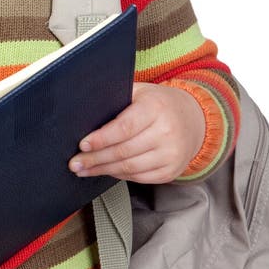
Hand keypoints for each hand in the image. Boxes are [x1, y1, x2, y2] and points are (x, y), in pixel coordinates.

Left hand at [69, 82, 205, 183]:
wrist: (193, 119)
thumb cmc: (158, 103)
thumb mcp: (141, 91)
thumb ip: (117, 98)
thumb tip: (85, 111)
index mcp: (155, 108)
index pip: (125, 127)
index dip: (102, 138)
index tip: (82, 145)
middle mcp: (167, 132)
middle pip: (124, 151)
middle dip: (95, 159)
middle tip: (74, 163)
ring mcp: (171, 155)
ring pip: (130, 167)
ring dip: (103, 170)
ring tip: (84, 170)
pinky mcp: (172, 171)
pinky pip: (140, 177)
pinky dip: (119, 175)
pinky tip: (105, 172)